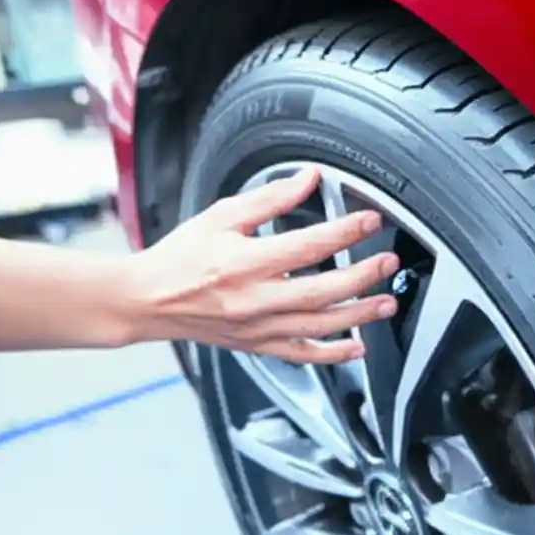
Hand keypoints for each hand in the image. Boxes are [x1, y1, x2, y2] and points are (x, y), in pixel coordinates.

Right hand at [122, 167, 397, 362]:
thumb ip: (269, 198)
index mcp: (244, 263)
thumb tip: (307, 179)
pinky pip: (300, 355)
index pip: (306, 246)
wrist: (146, 300)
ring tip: (386, 303)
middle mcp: (253, 300)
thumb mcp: (221, 215)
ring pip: (318, 327)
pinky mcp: (256, 345)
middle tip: (388, 262)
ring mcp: (256, 328)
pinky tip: (356, 349)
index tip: (369, 220)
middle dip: (362, 277)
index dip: (344, 231)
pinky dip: (332, 355)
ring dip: (358, 316)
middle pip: (320, 291)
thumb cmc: (180, 257)